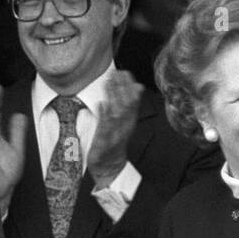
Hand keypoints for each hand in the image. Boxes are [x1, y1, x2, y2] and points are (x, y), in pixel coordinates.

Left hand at [85, 69, 142, 186]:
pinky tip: (102, 104)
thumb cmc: (114, 141)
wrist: (110, 165)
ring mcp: (115, 134)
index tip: (124, 72)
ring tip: (108, 82)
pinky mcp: (104, 143)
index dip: (130, 85)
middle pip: (126, 104)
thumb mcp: (122, 121)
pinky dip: (104, 116)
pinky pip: (105, 129)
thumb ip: (127, 104)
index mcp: (129, 120)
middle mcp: (125, 126)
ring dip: (113, 97)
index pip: (133, 100)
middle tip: (116, 73)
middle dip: (122, 87)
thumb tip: (136, 86)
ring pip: (117, 113)